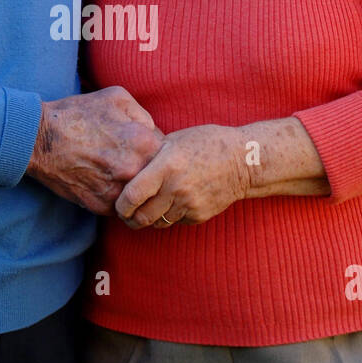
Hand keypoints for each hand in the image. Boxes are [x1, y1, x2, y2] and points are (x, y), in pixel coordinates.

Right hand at [25, 86, 164, 214]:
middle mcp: (134, 170)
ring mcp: (117, 191)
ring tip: (122, 176)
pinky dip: (118, 198)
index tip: (150, 152)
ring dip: (136, 189)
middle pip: (158, 179)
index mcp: (144, 142)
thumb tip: (156, 132)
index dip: (162, 153)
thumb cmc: (77, 114)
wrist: (38, 138)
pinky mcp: (100, 205)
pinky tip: (107, 184)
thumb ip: (144, 115)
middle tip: (137, 166)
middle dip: (152, 173)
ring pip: (141, 196)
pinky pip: (120, 206)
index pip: (170, 156)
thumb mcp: (117, 97)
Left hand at [114, 125, 248, 228]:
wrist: (243, 161)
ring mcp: (189, 204)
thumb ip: (150, 156)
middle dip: (130, 219)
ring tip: (150, 207)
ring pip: (158, 222)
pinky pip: (176, 222)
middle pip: (142, 217)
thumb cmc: (205, 143)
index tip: (118, 205)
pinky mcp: (199, 215)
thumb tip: (125, 167)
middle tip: (127, 215)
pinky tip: (176, 202)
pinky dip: (171, 216)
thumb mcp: (174, 140)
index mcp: (166, 166)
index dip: (120, 205)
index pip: (132, 195)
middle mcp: (176, 188)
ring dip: (151, 218)